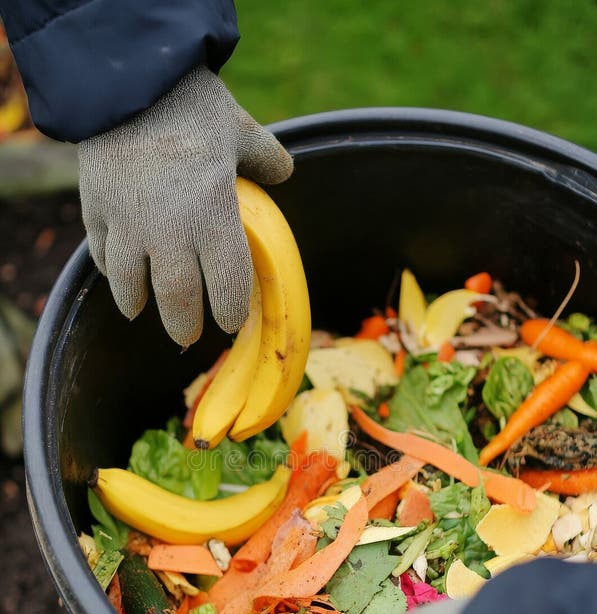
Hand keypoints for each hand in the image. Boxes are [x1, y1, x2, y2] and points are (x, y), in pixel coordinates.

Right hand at [78, 67, 292, 346]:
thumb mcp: (240, 130)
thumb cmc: (192, 106)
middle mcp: (171, 235)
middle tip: (188, 335)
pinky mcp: (97, 212)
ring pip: (131, 289)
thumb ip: (266, 158)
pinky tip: (119, 275)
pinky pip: (103, 257)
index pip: (228, 288)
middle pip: (178, 303)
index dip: (230, 313)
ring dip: (138, 306)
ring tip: (143, 312)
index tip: (230, 323)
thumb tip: (284, 174)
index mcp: (214, 220)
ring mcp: (129, 227)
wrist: (127, 80)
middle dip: (184, 326)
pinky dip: (111, 272)